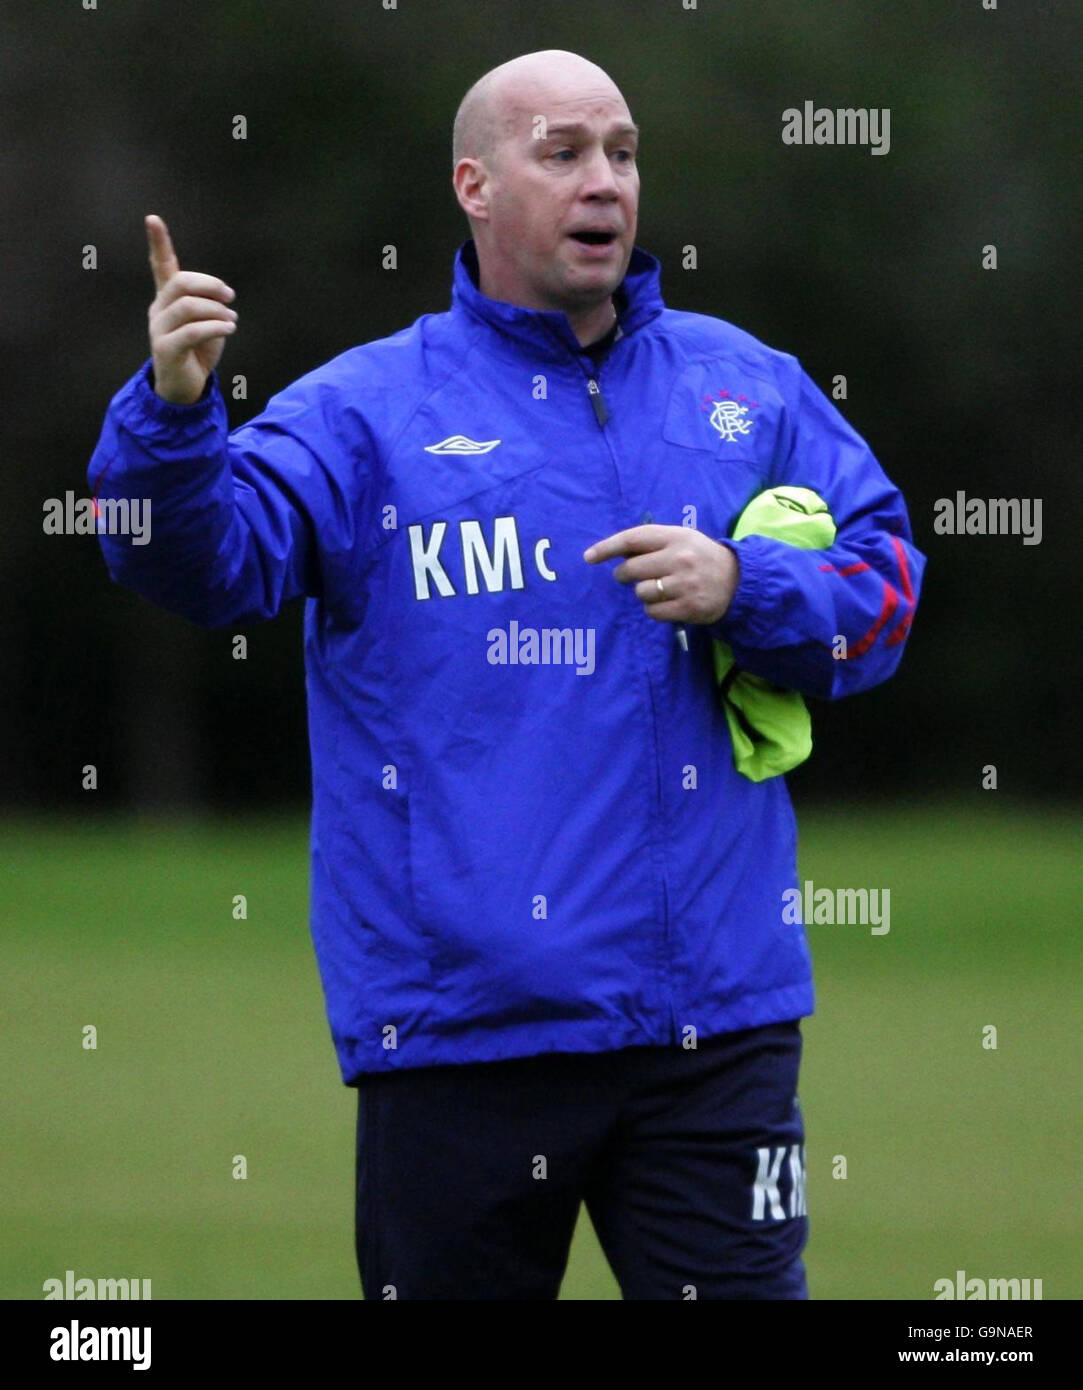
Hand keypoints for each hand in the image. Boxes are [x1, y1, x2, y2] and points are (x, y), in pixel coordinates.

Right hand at [145, 214, 236, 404]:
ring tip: (231, 322)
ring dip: (217, 311)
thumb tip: (221, 295)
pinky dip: (215, 327)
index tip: (153, 219)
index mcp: (168, 299)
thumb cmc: (198, 352)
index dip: (158, 243)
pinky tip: (228, 329)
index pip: (161, 266)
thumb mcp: (208, 322)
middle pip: (182, 283)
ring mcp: (159, 329)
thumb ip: (210, 304)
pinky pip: (193, 331)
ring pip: (188, 306)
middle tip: (230, 298)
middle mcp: (159, 310)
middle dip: (211, 286)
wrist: (186, 387)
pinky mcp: (166, 349)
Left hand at [583, 524, 739, 625]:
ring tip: (658, 589)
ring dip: (643, 593)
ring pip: (641, 592)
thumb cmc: (700, 557)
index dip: (607, 547)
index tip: (589, 557)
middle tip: (627, 577)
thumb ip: (652, 543)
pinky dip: (654, 609)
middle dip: (623, 575)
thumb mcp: (681, 539)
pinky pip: (653, 611)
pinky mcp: (688, 607)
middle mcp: (679, 558)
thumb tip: (617, 554)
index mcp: (675, 536)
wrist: (738, 581)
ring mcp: (684, 584)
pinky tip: (666, 603)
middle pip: (631, 569)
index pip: (633, 539)